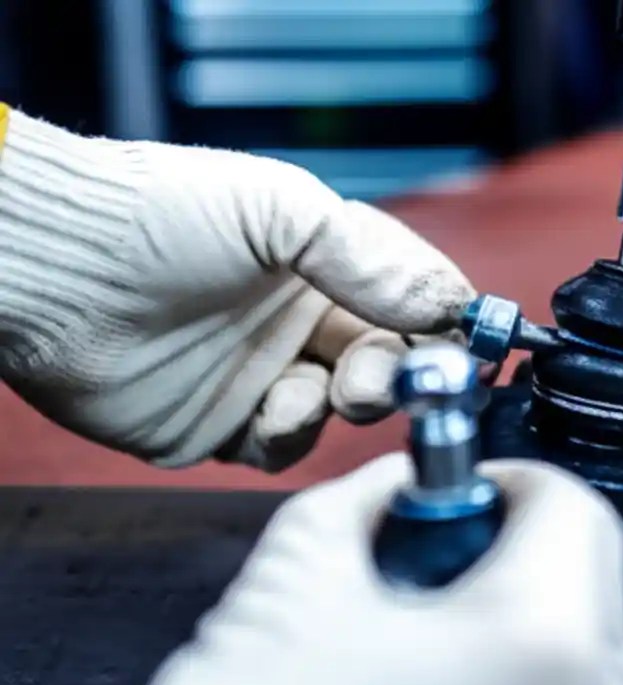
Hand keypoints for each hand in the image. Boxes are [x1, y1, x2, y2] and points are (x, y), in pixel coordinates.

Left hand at [0, 108, 473, 469]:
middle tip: (382, 376)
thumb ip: (375, 260)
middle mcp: (300, 318)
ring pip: (345, 410)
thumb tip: (452, 302)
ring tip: (317, 386)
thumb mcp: (284, 212)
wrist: (61, 274)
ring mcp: (264, 372)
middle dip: (400, 370)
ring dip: (345, 402)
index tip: (474, 341)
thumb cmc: (160, 218)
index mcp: (323, 260)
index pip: (414, 296)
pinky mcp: (226, 425)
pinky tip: (268, 407)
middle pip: (391, 358)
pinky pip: (286, 447)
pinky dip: (291, 432)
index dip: (447, 320)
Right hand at [126, 454, 622, 684]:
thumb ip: (363, 501)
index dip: (501, 479)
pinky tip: (432, 681)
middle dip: (513, 539)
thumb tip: (398, 483)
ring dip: (517, 603)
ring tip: (422, 624)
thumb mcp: (297, 580)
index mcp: (546, 635)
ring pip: (583, 639)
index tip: (443, 494)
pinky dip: (518, 668)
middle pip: (589, 569)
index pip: (569, 505)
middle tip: (428, 551)